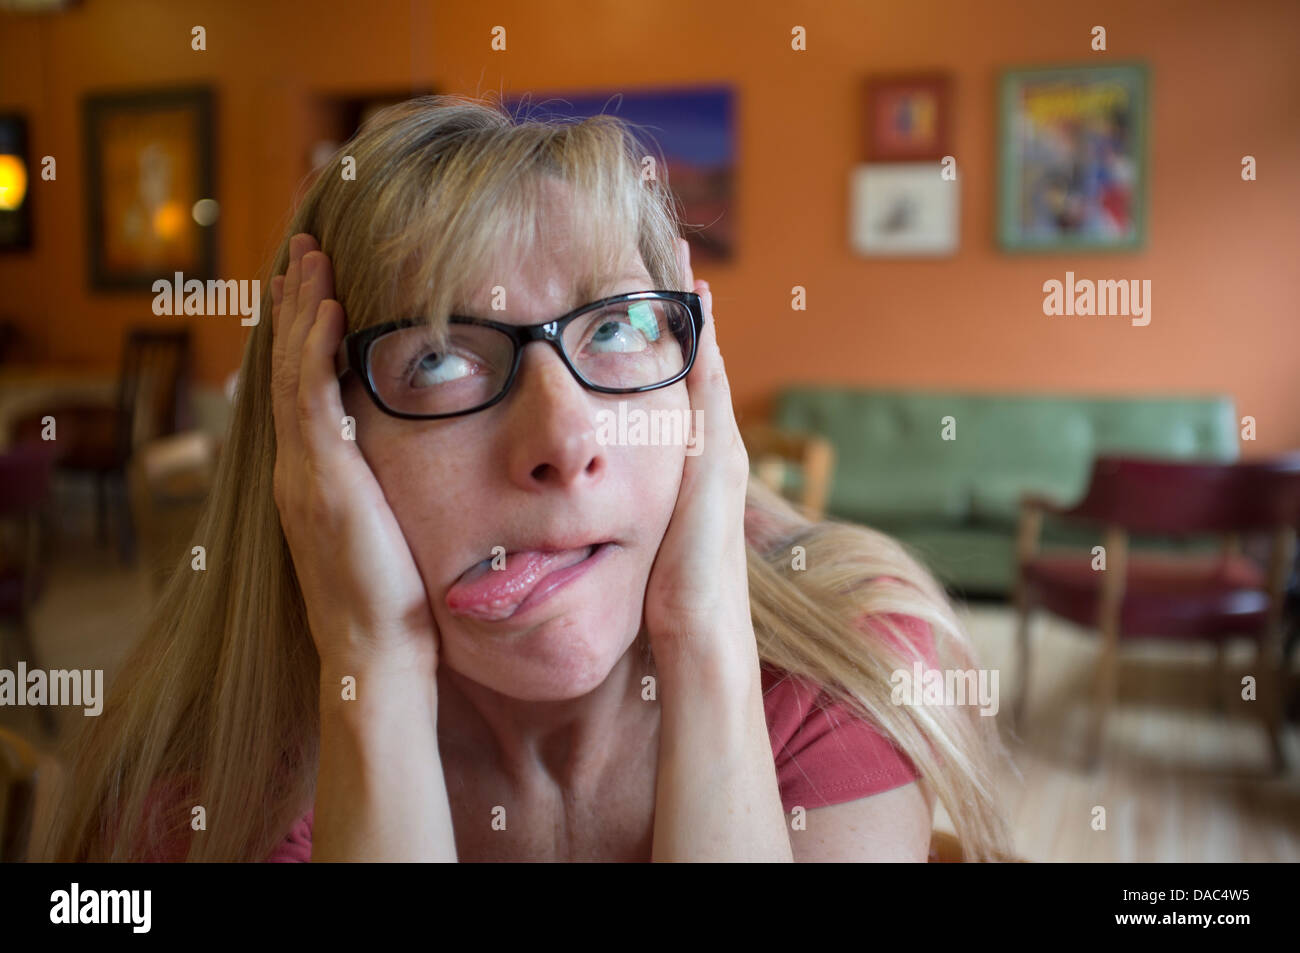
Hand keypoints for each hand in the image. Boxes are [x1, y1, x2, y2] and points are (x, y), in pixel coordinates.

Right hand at [270, 233, 439, 679]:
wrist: (376, 653)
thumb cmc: (396, 601)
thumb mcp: (389, 530)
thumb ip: (389, 489)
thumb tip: (425, 460)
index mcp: (312, 477)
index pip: (303, 388)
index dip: (306, 335)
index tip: (318, 290)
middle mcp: (296, 467)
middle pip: (287, 366)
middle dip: (296, 306)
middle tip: (304, 251)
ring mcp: (302, 472)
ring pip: (292, 370)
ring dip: (302, 309)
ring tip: (311, 257)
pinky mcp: (320, 480)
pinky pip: (312, 398)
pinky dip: (316, 349)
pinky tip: (331, 308)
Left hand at [642, 239, 756, 685]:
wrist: (700, 642)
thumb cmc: (662, 612)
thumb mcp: (634, 555)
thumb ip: (612, 530)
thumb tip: (556, 522)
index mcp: (691, 478)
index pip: (678, 402)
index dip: (664, 357)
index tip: (642, 311)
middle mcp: (713, 458)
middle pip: (700, 372)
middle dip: (686, 321)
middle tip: (673, 262)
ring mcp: (720, 456)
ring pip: (709, 368)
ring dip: (696, 318)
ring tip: (685, 266)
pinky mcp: (719, 462)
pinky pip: (711, 386)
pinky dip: (703, 341)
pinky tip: (693, 301)